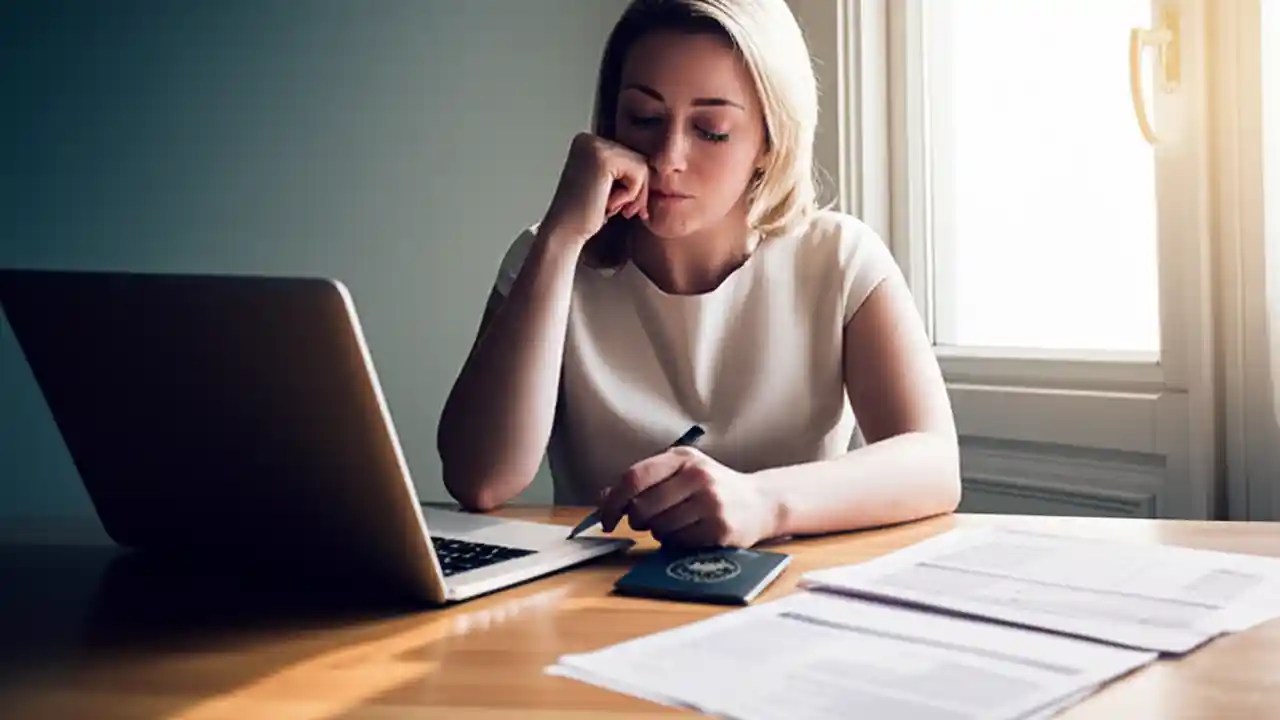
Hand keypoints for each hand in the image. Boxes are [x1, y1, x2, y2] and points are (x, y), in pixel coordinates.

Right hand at [540, 132, 649, 246]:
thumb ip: (625, 170)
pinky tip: (610, 205)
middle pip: (638, 158)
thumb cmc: (587, 214)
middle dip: (638, 189)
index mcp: (588, 143)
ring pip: (641, 166)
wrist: (565, 232)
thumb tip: (660, 165)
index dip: (635, 184)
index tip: (626, 207)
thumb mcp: (610, 185)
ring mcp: (595, 146)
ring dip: (635, 194)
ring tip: (615, 209)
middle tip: (625, 212)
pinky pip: (639, 172)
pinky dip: (632, 194)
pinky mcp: (603, 158)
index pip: (630, 156)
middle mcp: (589, 139)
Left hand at [598, 446, 777, 547]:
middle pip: (643, 506)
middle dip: (637, 520)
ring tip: (674, 524)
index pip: (634, 477)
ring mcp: (710, 502)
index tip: (606, 518)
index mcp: (682, 458)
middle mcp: (697, 476)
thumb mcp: (681, 473)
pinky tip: (689, 532)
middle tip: (645, 522)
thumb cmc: (712, 488)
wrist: (760, 502)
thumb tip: (604, 498)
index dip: (613, 501)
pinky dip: (676, 542)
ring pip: (660, 528)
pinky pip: (679, 542)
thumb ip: (645, 481)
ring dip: (658, 532)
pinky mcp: (720, 528)